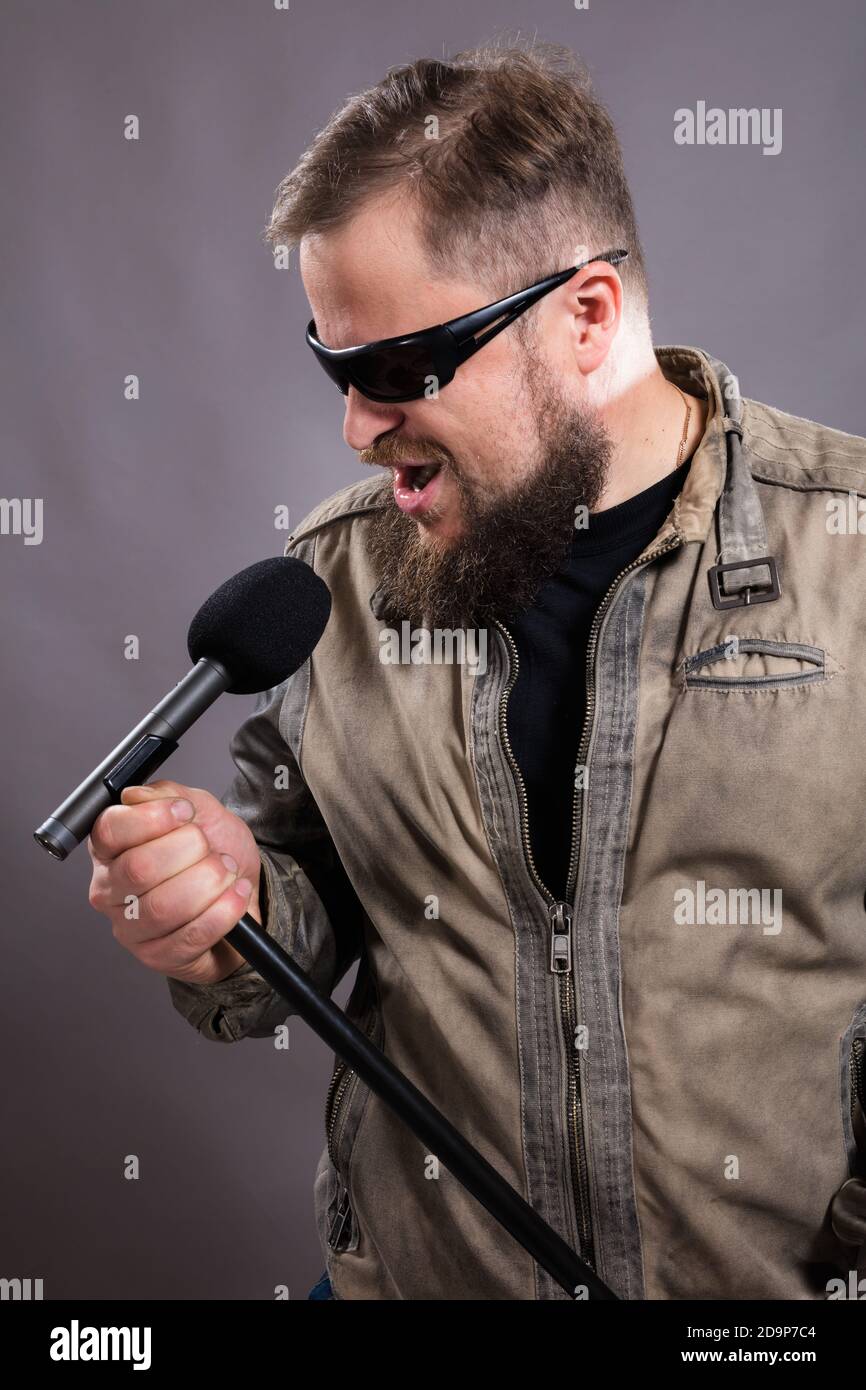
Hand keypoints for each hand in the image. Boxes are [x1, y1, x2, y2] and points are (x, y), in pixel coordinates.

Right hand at [87, 779, 262, 984]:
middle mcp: (112, 889)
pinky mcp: (158, 956)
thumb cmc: (213, 853)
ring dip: (209, 883)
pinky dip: (223, 911)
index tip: (186, 812)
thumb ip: (168, 794)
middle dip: (190, 851)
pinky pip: (191, 936)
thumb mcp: (199, 811)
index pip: (110, 830)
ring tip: (227, 873)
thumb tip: (137, 796)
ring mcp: (131, 927)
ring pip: (164, 906)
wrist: (241, 892)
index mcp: (111, 849)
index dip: (152, 818)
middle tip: (212, 849)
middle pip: (139, 868)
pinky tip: (235, 896)